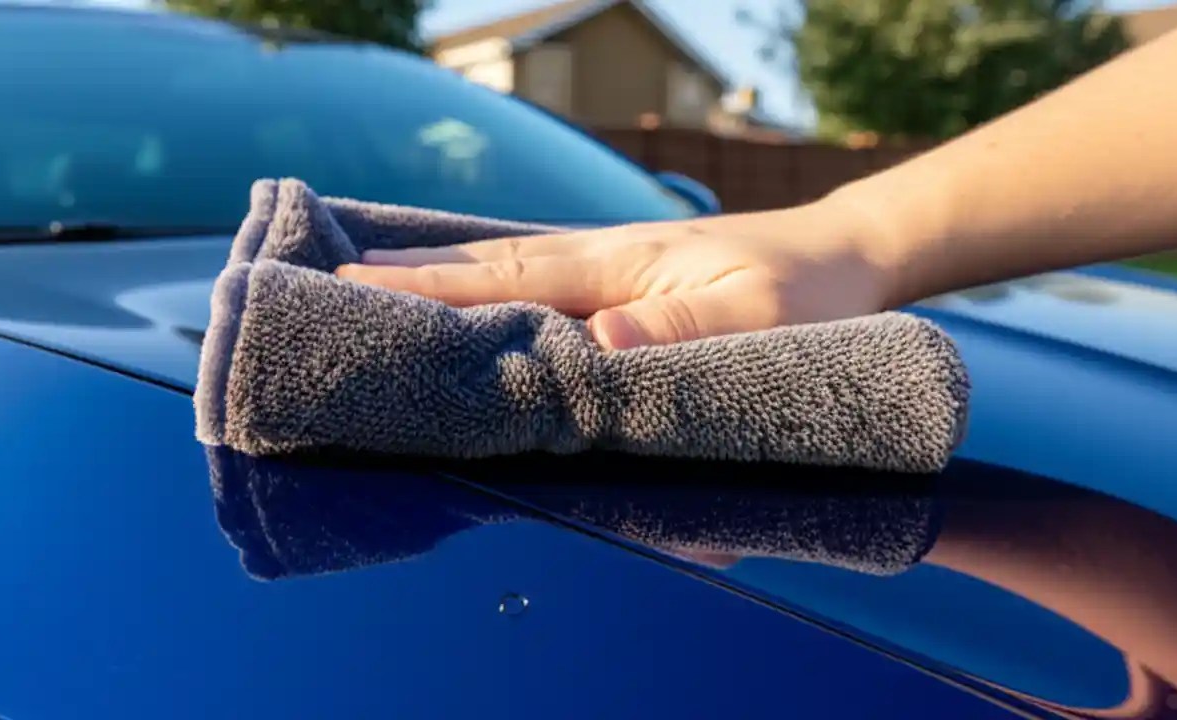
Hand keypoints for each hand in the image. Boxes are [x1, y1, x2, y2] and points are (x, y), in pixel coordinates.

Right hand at [335, 198, 896, 349]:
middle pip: (487, 271)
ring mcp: (610, 274)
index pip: (506, 279)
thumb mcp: (758, 318)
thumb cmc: (807, 291)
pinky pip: (541, 291)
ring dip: (441, 285)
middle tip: (330, 288)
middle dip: (409, 281)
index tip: (353, 289)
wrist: (846, 256)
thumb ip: (679, 335)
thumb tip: (598, 349)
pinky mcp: (623, 292)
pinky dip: (491, 296)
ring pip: (508, 278)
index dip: (428, 289)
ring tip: (371, 292)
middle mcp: (602, 264)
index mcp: (619, 266)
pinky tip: (468, 308)